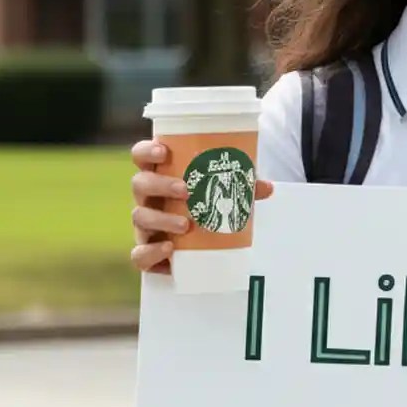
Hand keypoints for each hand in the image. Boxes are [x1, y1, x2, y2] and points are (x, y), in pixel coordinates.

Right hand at [129, 140, 273, 272]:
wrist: (201, 245)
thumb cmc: (208, 208)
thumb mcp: (225, 195)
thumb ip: (242, 188)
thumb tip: (267, 187)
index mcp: (161, 176)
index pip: (142, 157)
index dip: (146, 151)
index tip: (164, 151)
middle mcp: (148, 198)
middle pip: (139, 184)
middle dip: (160, 185)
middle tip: (186, 190)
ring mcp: (145, 225)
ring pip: (139, 217)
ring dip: (161, 219)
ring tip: (185, 224)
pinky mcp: (147, 252)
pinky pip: (139, 255)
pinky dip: (151, 252)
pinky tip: (169, 249)